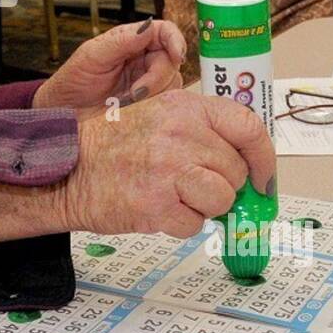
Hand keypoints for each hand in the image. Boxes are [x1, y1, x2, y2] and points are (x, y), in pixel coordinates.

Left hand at [33, 19, 185, 110]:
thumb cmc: (72, 82)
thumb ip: (120, 42)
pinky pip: (164, 104)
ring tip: (125, 102)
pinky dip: (152, 108)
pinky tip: (130, 111)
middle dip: (157, 77)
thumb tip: (146, 28)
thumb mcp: (91, 57)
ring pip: (172, 83)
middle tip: (135, 92)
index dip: (176, 40)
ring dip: (153, 94)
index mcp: (130, 40)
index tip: (177, 55)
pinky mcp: (147, 105)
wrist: (63, 114)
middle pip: (171, 61)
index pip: (164, 32)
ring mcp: (146, 82)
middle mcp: (142, 59)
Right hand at [53, 89, 275, 240]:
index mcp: (185, 107)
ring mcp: (169, 169)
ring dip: (203, 206)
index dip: (264, 157)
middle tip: (192, 185)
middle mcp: (181, 133)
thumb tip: (250, 168)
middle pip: (236, 171)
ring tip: (174, 195)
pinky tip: (156, 207)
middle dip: (222, 185)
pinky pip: (194, 225)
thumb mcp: (160, 116)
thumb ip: (203, 132)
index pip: (248, 127)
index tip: (263, 178)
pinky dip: (179, 223)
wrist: (67, 167)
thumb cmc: (114, 145)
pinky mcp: (157, 204)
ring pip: (222, 200)